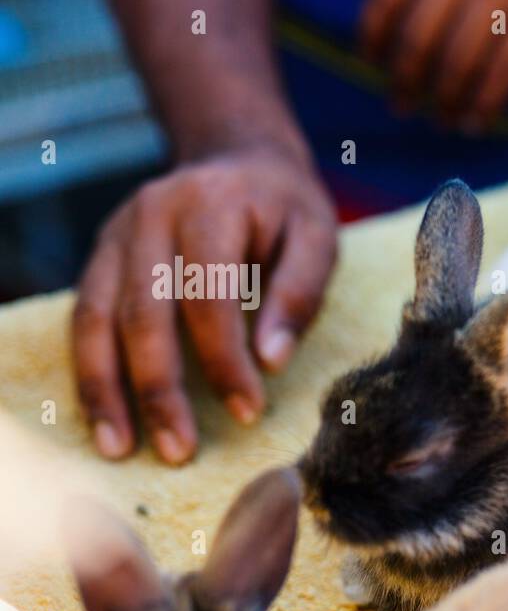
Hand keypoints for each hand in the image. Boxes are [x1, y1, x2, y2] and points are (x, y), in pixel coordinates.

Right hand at [73, 145, 337, 463]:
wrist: (240, 159)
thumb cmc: (286, 209)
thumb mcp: (318, 237)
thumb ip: (299, 294)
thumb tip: (272, 360)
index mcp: (208, 205)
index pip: (208, 297)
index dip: (224, 360)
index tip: (247, 413)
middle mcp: (150, 214)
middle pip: (144, 314)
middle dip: (159, 389)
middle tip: (179, 451)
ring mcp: (117, 233)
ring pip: (98, 319)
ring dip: (106, 389)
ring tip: (120, 448)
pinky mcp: (102, 255)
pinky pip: (85, 318)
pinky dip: (91, 370)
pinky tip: (105, 417)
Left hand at [360, 0, 507, 129]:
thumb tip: (395, 20)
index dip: (374, 35)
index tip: (371, 62)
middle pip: (419, 38)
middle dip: (405, 80)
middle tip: (400, 105)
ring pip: (459, 62)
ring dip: (446, 100)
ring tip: (443, 122)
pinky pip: (505, 72)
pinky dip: (487, 104)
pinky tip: (478, 123)